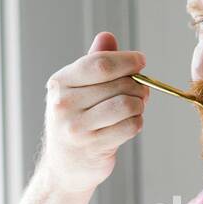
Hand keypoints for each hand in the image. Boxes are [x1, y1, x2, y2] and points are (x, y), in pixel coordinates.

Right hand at [39, 31, 149, 194]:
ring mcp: (78, 127)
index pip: (99, 64)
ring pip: (127, 104)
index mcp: (60, 83)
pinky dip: (137, 122)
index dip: (126, 60)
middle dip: (137, 85)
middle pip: (118, 84)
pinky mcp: (94, 147)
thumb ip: (93, 62)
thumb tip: (107, 36)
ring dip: (139, 104)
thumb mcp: (77, 89)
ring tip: (137, 106)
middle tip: (142, 91)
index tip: (141, 61)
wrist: (65, 166)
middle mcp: (65, 104)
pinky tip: (131, 123)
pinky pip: (130, 126)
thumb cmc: (76, 121)